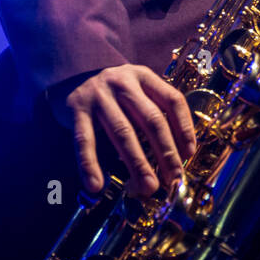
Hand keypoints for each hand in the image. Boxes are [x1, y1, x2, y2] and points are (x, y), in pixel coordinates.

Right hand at [49, 64, 196, 196]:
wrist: (70, 73)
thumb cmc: (112, 90)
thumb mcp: (136, 88)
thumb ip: (153, 110)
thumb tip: (177, 152)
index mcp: (144, 77)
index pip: (172, 100)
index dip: (184, 127)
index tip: (189, 153)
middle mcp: (123, 83)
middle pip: (152, 120)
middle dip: (166, 153)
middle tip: (173, 179)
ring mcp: (99, 95)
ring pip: (123, 132)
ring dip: (138, 163)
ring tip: (147, 187)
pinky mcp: (76, 109)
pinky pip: (85, 140)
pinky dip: (90, 165)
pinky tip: (96, 185)